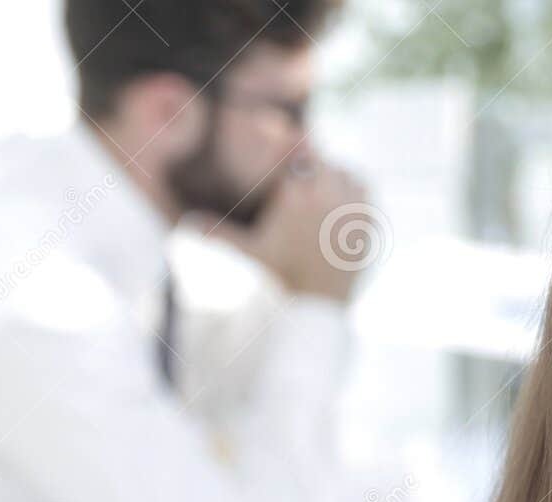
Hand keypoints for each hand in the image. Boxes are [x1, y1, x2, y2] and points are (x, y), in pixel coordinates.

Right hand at [209, 160, 374, 303]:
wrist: (317, 302)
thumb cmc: (280, 274)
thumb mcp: (248, 250)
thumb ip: (218, 232)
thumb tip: (184, 222)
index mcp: (297, 194)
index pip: (300, 149)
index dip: (295, 155)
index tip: (290, 172)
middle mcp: (327, 195)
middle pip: (322, 161)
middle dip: (312, 171)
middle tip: (302, 189)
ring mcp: (351, 206)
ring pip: (345, 171)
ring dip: (334, 178)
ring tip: (319, 197)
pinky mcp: (368, 219)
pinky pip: (364, 187)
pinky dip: (354, 190)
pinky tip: (339, 204)